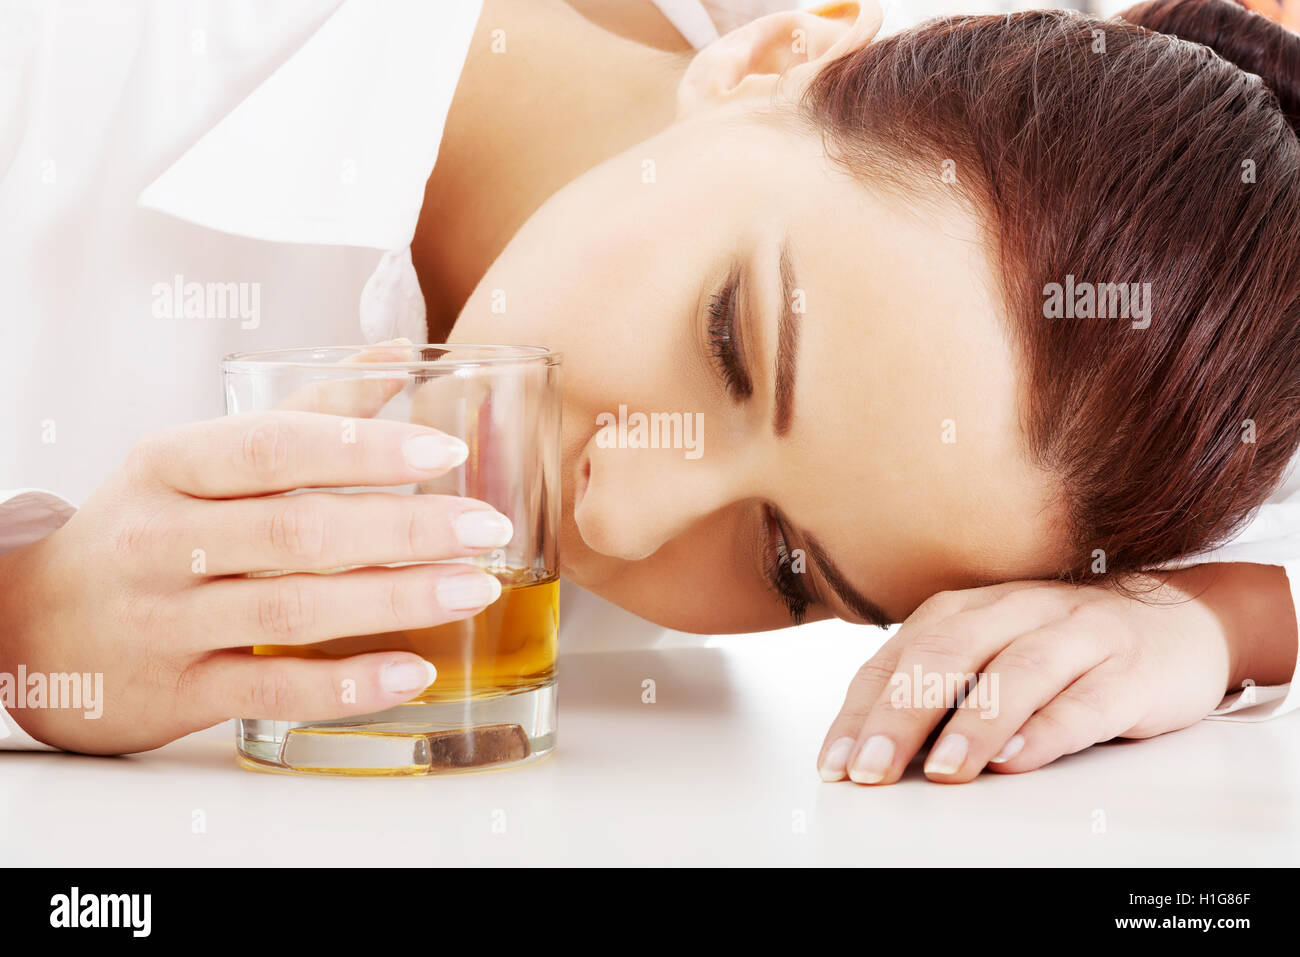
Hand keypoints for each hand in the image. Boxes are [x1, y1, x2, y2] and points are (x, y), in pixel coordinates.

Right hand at [0, 409, 513, 754]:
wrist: (28, 624)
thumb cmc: (141, 528)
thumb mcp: (197, 459)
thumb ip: (302, 412)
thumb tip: (396, 356)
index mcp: (170, 466)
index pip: (274, 448)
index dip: (363, 449)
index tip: (445, 451)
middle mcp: (162, 541)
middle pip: (296, 532)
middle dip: (403, 530)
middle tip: (486, 528)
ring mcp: (167, 622)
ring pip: (291, 610)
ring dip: (394, 601)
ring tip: (475, 589)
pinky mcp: (176, 693)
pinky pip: (270, 691)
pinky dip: (345, 685)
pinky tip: (412, 673)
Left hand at [816, 575, 1247, 783]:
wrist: (1180, 620)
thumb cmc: (1062, 648)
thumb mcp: (990, 654)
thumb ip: (936, 689)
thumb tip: (868, 747)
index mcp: (967, 609)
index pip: (898, 658)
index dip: (862, 712)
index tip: (835, 765)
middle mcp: (1015, 611)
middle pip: (947, 656)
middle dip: (901, 716)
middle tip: (871, 770)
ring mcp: (1075, 634)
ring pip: (1016, 672)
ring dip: (973, 724)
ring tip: (942, 771)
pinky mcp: (1131, 669)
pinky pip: (1086, 698)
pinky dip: (1048, 729)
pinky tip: (1018, 759)